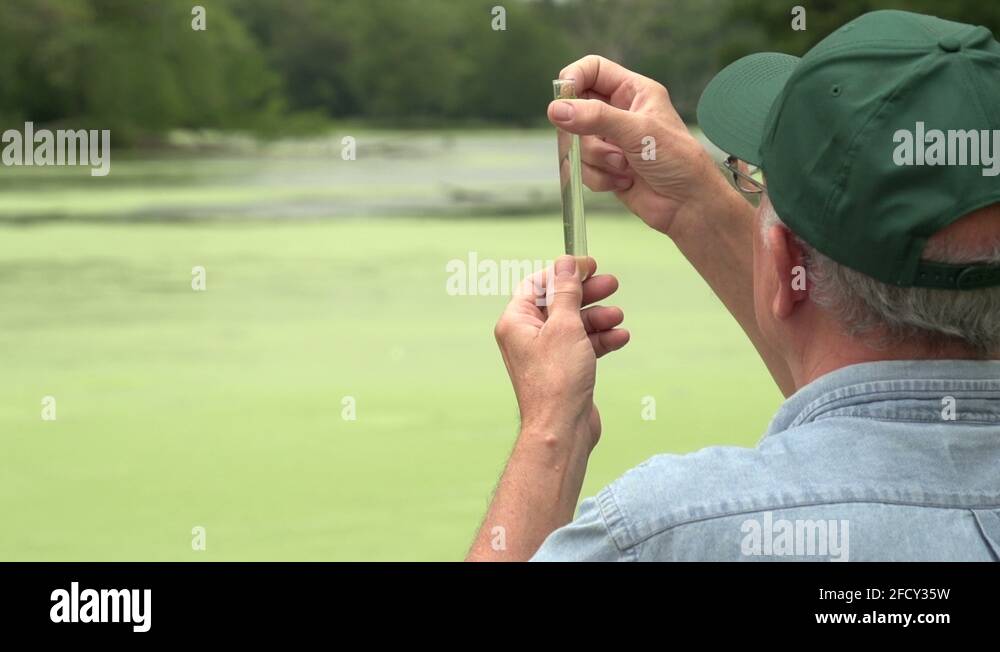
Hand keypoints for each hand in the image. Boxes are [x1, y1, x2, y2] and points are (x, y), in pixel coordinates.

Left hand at [493, 256, 628, 450]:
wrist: (562, 428)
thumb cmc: (556, 379)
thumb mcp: (564, 326)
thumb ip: (566, 292)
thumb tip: (565, 264)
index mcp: (516, 322)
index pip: (537, 284)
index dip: (563, 272)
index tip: (589, 265)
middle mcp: (527, 336)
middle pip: (559, 302)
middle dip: (587, 293)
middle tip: (612, 284)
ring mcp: (546, 354)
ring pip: (574, 324)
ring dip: (598, 317)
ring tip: (617, 316)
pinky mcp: (564, 370)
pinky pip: (583, 346)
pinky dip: (601, 339)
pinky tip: (620, 337)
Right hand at [547, 55, 727, 236]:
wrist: (688, 204)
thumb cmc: (677, 160)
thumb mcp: (638, 131)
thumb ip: (596, 118)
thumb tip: (556, 109)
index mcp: (632, 91)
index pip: (592, 70)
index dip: (574, 80)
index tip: (563, 101)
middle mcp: (619, 113)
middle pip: (575, 110)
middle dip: (586, 135)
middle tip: (606, 145)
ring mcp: (610, 141)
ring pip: (576, 143)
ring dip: (597, 160)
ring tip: (624, 167)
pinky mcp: (604, 167)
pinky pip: (581, 168)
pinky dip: (599, 178)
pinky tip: (624, 181)